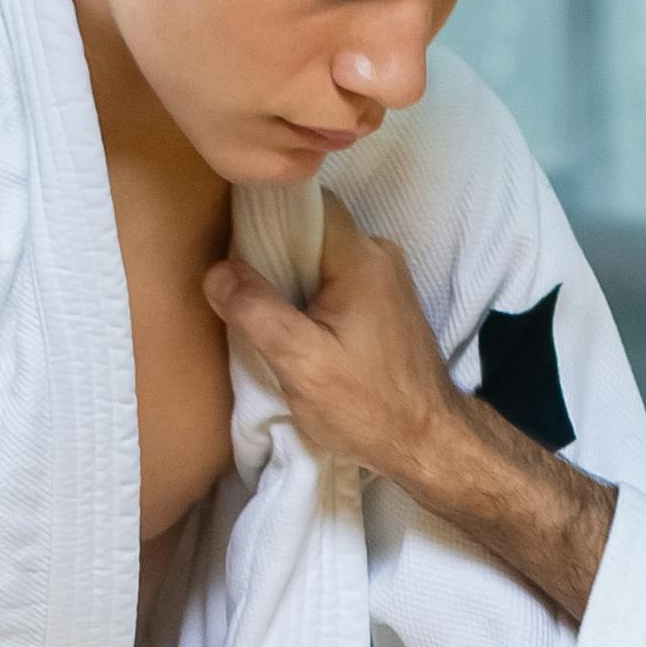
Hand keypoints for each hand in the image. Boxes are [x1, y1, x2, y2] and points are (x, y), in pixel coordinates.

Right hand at [208, 200, 614, 625]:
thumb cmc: (368, 406)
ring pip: (322, 255)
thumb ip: (257, 311)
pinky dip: (311, 294)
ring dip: (290, 276)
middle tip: (240, 285)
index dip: (263, 216)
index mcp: (361, 257)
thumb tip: (216, 271)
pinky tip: (295, 326)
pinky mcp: (386, 303)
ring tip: (263, 310)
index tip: (233, 246)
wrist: (428, 443)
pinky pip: (337, 278)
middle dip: (271, 250)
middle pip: (311, 228)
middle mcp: (379, 254)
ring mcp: (387, 278)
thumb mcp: (302, 363)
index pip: (305, 203)